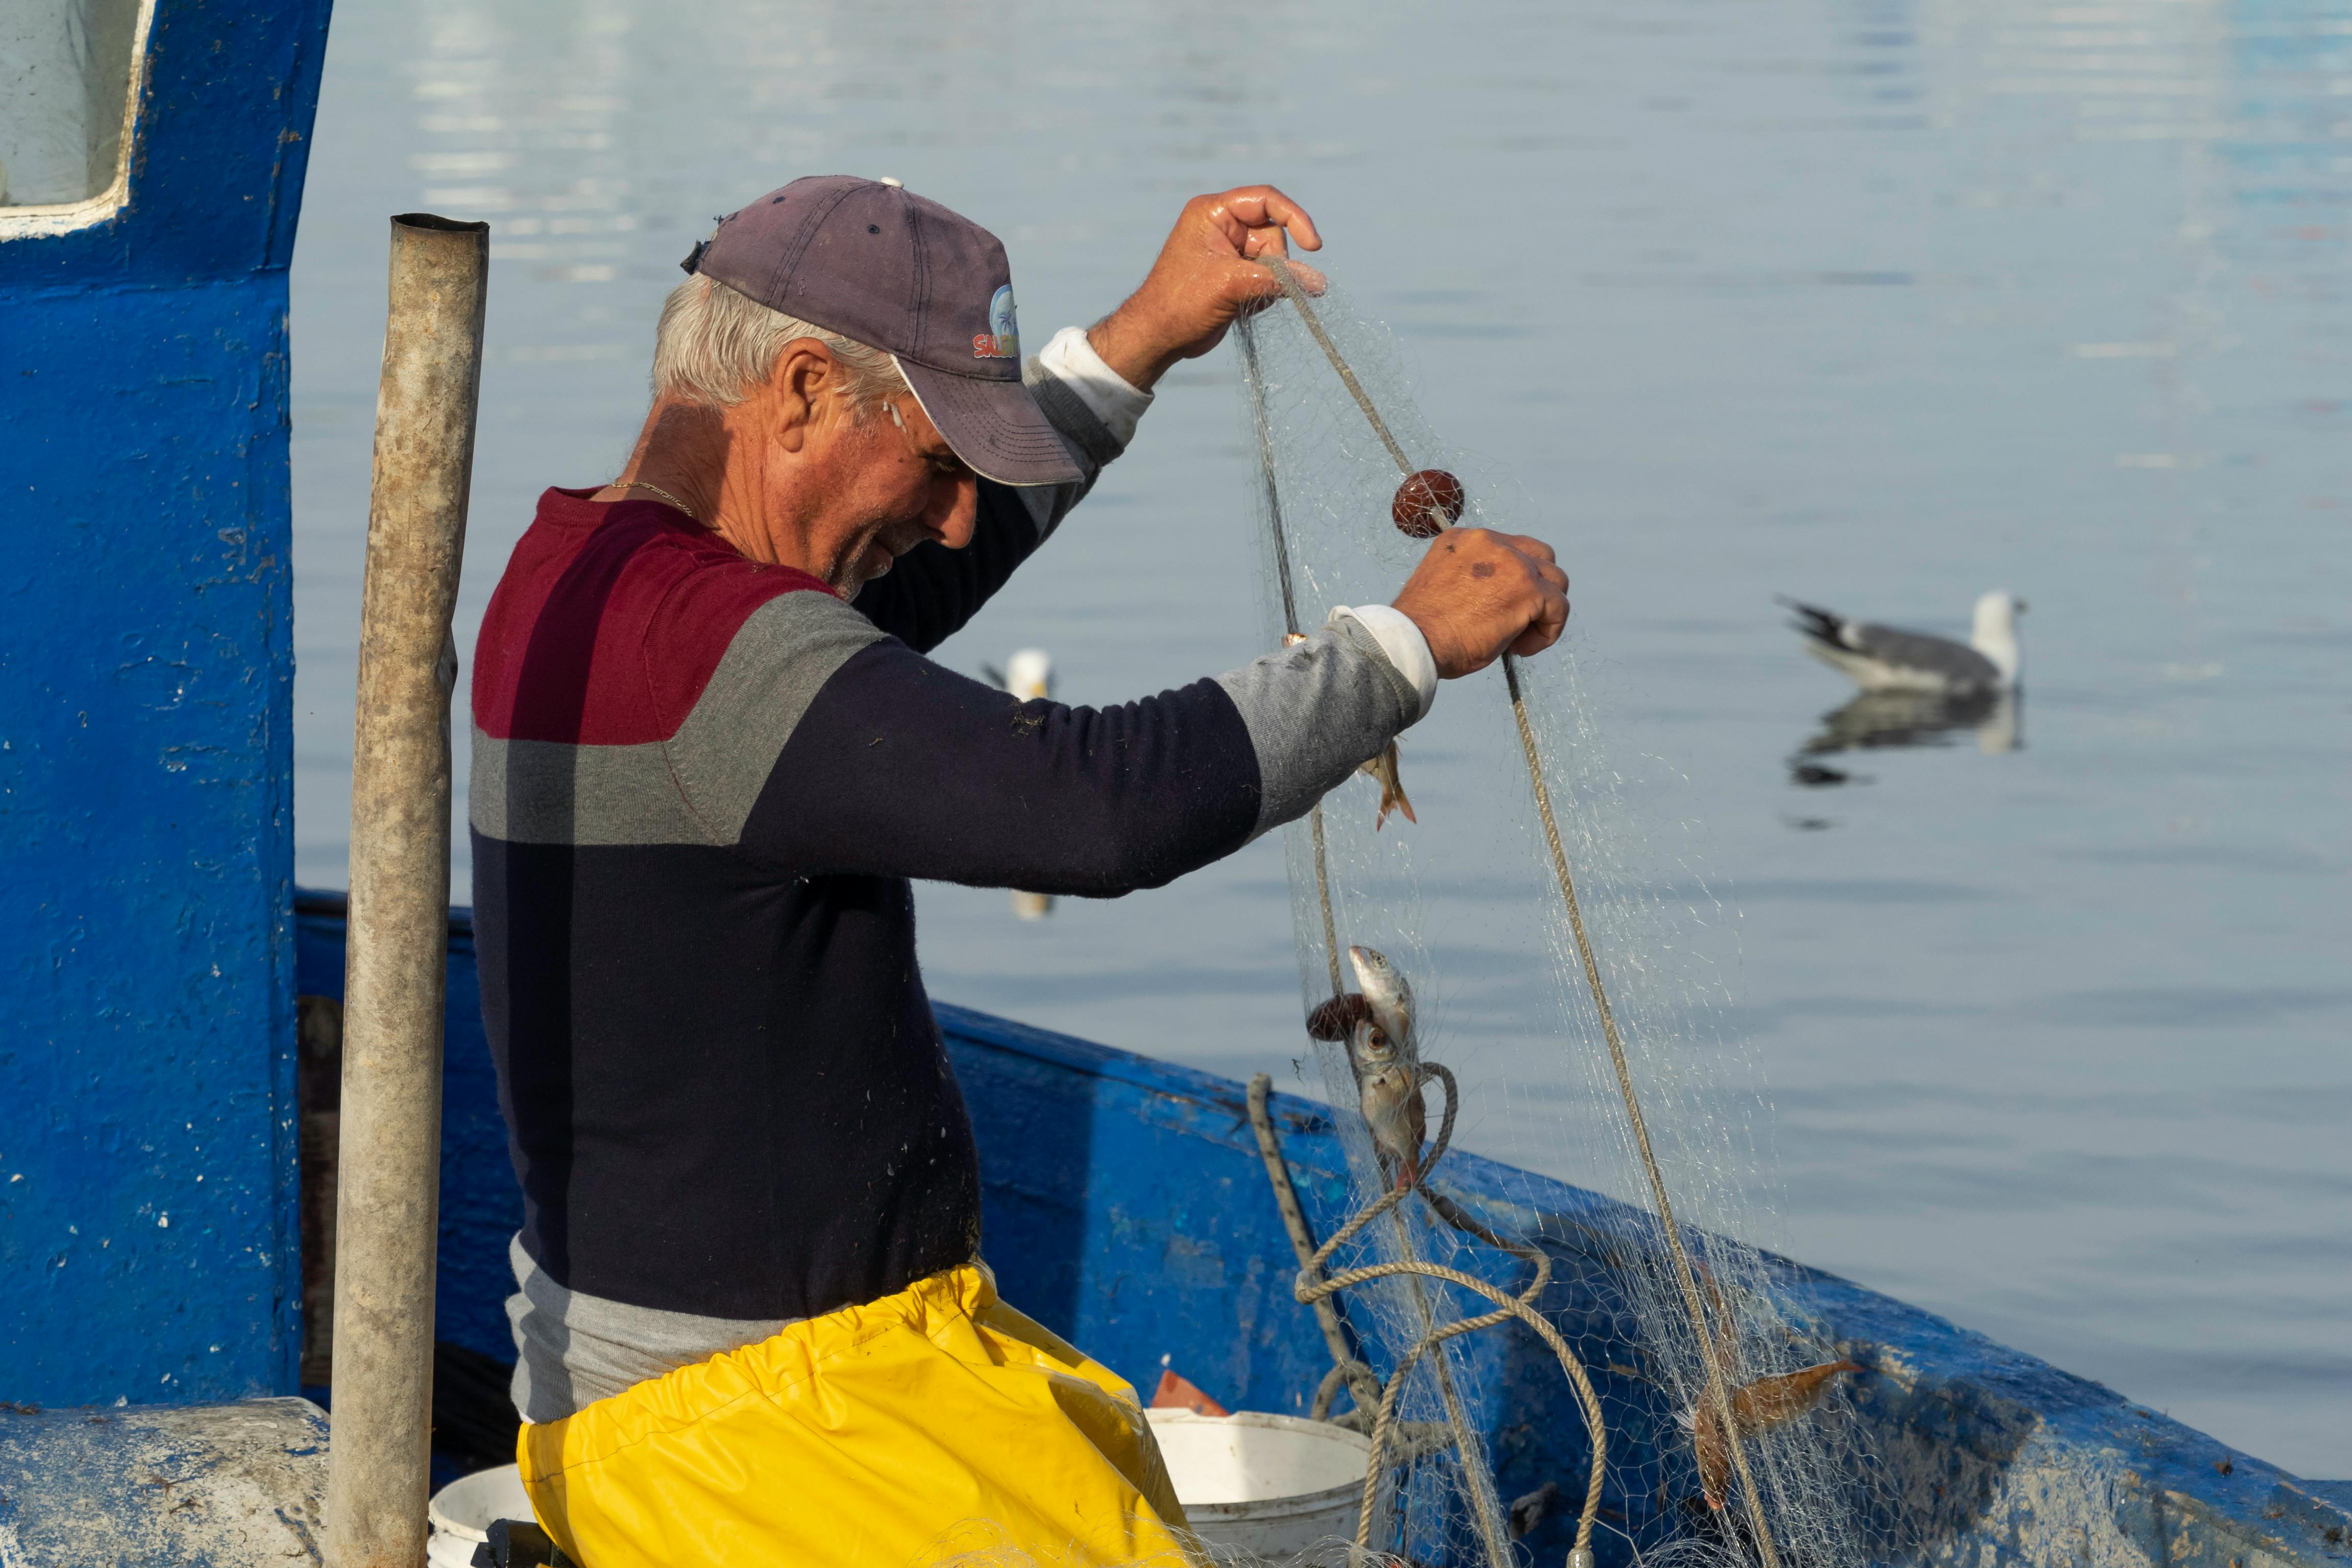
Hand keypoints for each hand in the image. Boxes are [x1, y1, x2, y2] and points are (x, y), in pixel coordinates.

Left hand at [1087, 186, 1325, 390]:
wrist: (1159, 337)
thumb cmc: (1182, 303)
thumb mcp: (1232, 285)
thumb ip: (1277, 280)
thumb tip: (1319, 284)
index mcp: (1214, 212)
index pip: (1266, 200)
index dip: (1295, 219)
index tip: (1313, 247)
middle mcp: (1223, 226)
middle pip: (1274, 233)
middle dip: (1273, 263)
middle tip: (1254, 286)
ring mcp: (1230, 251)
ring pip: (1275, 259)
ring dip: (1268, 283)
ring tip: (1242, 299)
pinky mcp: (1236, 274)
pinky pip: (1268, 278)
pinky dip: (1264, 294)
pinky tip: (1242, 306)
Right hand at [1390, 529, 1569, 678]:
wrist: (1414, 642)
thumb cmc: (1423, 630)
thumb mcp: (1446, 589)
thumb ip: (1475, 581)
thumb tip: (1502, 599)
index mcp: (1464, 539)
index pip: (1509, 549)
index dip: (1512, 581)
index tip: (1495, 609)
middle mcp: (1489, 541)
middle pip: (1539, 555)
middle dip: (1537, 588)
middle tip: (1517, 621)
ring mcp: (1511, 562)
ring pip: (1555, 580)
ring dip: (1545, 611)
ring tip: (1519, 639)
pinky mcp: (1527, 588)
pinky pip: (1559, 607)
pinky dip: (1548, 631)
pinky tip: (1521, 648)